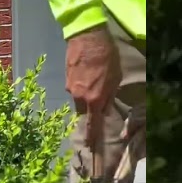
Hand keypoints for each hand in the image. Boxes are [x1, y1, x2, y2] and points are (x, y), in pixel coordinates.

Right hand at [65, 25, 121, 149]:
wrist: (88, 36)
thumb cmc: (107, 57)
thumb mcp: (115, 78)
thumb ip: (109, 96)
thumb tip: (104, 109)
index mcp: (94, 99)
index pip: (92, 123)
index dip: (91, 136)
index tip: (90, 146)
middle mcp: (79, 97)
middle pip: (82, 111)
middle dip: (89, 109)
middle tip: (97, 99)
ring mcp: (70, 87)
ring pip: (78, 98)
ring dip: (85, 94)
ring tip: (94, 79)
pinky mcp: (66, 77)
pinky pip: (74, 87)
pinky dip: (80, 84)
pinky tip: (87, 72)